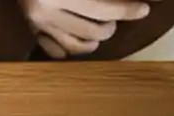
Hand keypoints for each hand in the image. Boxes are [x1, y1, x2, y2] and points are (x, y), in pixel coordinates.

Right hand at [21, 0, 150, 57]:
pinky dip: (72, 48)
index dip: (127, 9)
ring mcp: (35, 24)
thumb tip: (130, 3)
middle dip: (111, 24)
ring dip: (95, 39)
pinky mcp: (29, 30)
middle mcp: (45, 12)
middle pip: (94, 32)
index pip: (104, 9)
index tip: (143, 9)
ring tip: (100, 27)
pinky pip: (57, 52)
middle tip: (114, 14)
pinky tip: (80, 36)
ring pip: (78, 47)